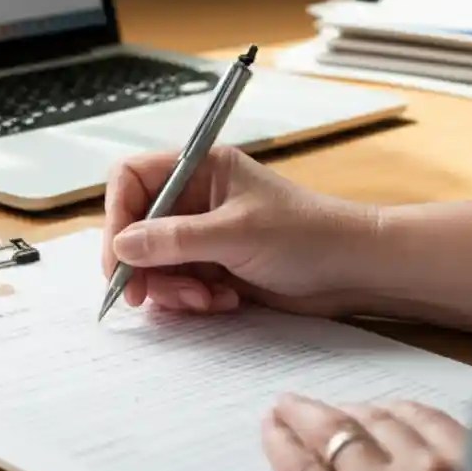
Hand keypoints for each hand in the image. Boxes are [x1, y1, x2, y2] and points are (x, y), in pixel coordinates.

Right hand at [101, 146, 378, 316]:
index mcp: (199, 169)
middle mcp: (193, 199)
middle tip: (145, 295)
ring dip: (171, 288)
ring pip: (152, 263)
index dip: (117, 214)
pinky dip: (191, 299)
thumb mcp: (236, 234)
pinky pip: (175, 285)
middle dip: (141, 264)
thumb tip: (122, 245)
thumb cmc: (308, 235)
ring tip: (207, 299)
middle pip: (134, 228)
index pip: (131, 180)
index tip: (120, 255)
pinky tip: (223, 301)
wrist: (354, 271)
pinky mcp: (210, 267)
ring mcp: (200, 235)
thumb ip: (174, 240)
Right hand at [263, 394, 465, 470]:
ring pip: (378, 419)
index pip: (297, 468)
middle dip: (305, 414)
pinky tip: (396, 410)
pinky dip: (404, 411)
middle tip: (292, 404)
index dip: (280, 441)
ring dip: (353, 410)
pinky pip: (428, 418)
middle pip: (330, 433)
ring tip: (344, 408)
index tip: (273, 424)